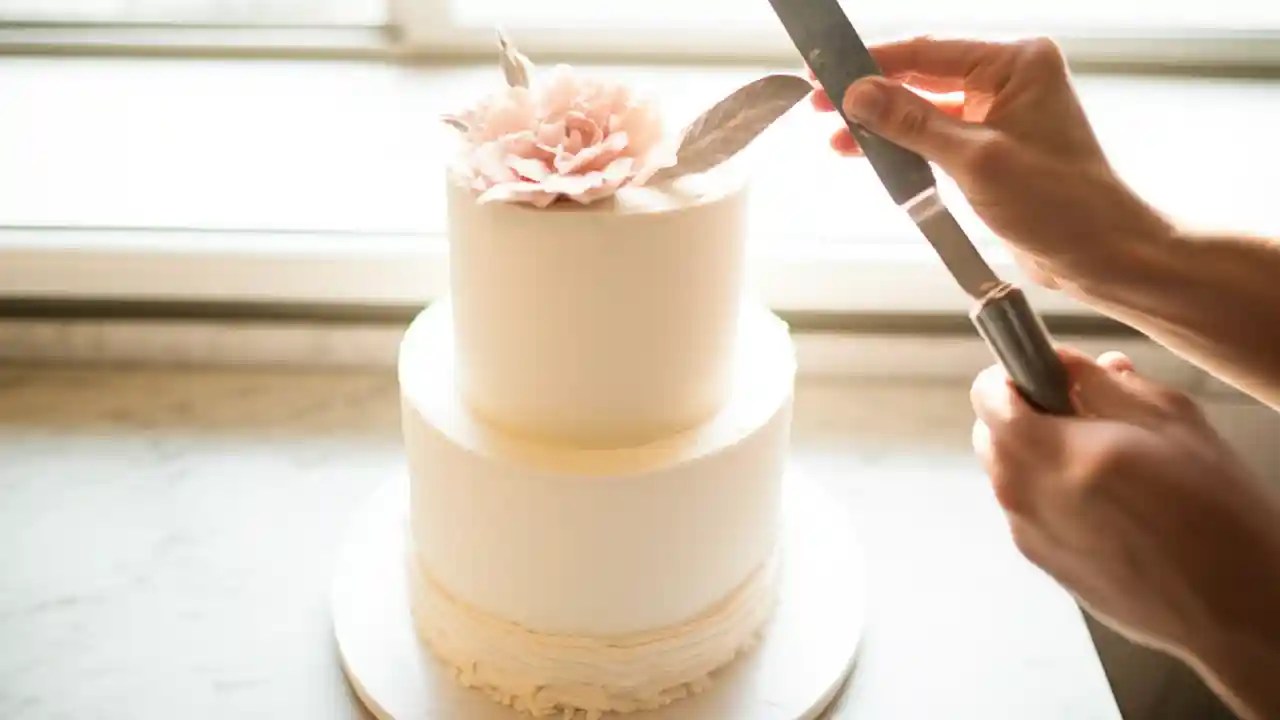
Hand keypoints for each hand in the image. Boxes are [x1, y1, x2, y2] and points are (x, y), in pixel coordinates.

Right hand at [811, 36, 1173, 289]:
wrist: (1102, 254)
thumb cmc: (1061, 203)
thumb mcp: (976, 160)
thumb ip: (912, 123)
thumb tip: (859, 94)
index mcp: (1018, 63)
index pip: (928, 51)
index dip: (872, 62)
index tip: (825, 71)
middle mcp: (1011, 79)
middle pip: (923, 75)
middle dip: (872, 92)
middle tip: (821, 104)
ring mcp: (1002, 113)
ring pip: (925, 107)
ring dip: (884, 122)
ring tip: (839, 137)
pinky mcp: (993, 147)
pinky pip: (937, 135)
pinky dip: (904, 145)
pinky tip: (871, 153)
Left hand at [972, 348, 1279, 718]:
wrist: (1235, 607)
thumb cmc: (1217, 511)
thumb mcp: (1173, 420)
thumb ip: (1104, 383)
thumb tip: (1060, 363)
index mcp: (1057, 455)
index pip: (988, 398)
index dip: (1010, 376)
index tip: (1040, 373)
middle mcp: (1029, 498)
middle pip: (990, 437)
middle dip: (1021, 416)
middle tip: (1078, 414)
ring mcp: (1030, 536)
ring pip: (1007, 474)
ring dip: (1036, 455)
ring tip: (1102, 460)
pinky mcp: (1043, 564)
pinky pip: (1027, 510)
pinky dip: (1049, 493)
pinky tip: (1105, 502)